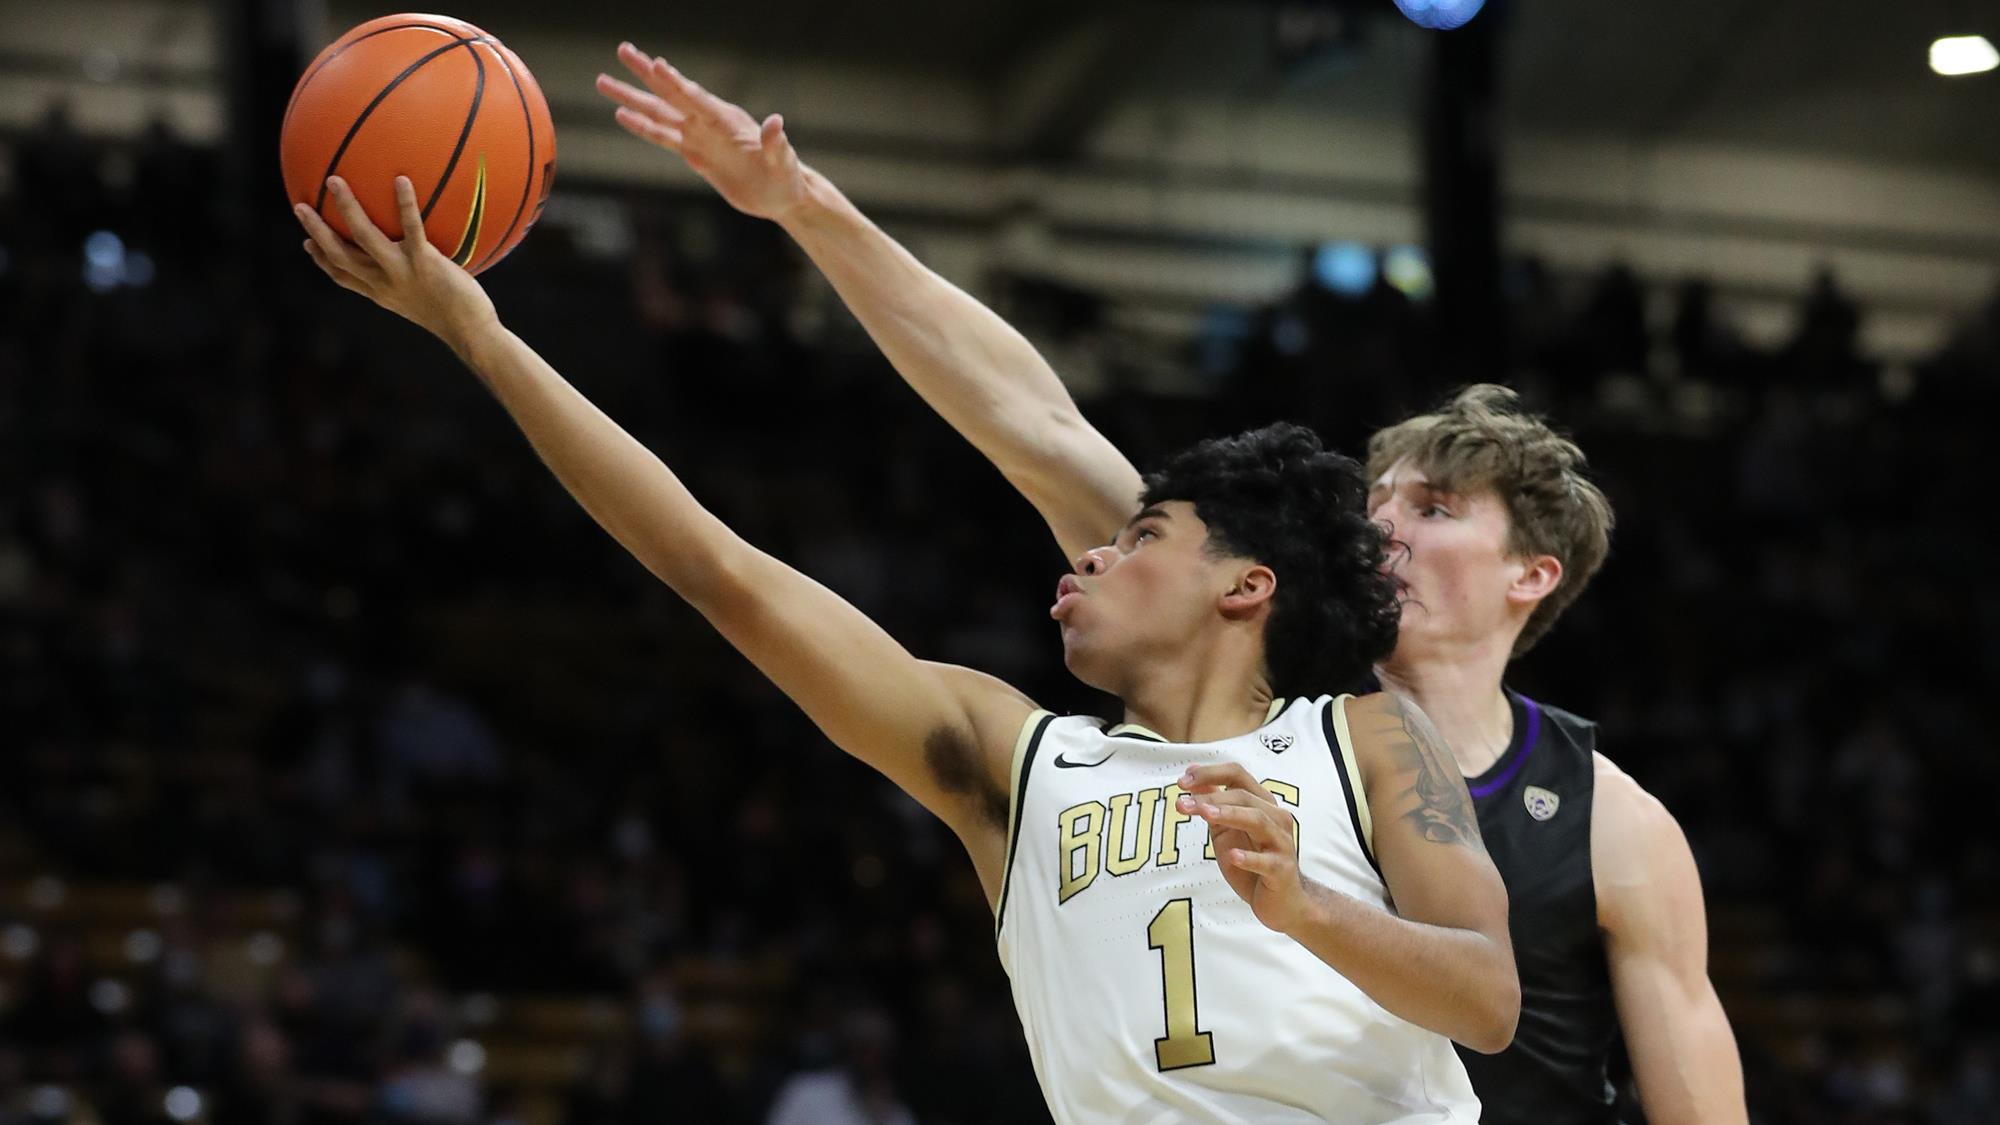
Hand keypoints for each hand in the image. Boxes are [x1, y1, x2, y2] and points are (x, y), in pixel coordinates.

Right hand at [294, 176, 496, 349]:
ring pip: (363, 237)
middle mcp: (384, 283)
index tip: (307, 243)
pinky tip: (402, 180)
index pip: (343, 276)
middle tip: (299, 207)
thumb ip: (417, 280)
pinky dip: (405, 203)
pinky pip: (411, 227)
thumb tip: (426, 259)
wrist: (471, 333)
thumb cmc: (457, 316)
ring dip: (345, 208)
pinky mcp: (424, 263)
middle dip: (316, 231)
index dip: (321, 260)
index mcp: (381, 293)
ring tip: (333, 181)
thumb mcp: (428, 300)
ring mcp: (401, 272)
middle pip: (340, 255)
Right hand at [596, 43, 809, 221]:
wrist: (781, 195)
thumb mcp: (784, 163)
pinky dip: (642, 127)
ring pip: (660, 112)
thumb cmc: (786, 178)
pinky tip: (622, 115)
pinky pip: (663, 137)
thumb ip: (776, 144)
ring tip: (603, 80)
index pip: (697, 99)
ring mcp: (699, 136)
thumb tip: (775, 122)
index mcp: (728, 121)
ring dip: (633, 97)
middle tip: (622, 49)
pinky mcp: (694, 153)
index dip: (677, 83)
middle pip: (671, 94)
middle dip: (645, 73)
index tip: (656, 64)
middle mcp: (709, 123)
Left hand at [1179, 762, 1309, 933]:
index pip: (1237, 775)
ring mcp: (1281, 843)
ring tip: (1205, 815)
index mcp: (1261, 804)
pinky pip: (1267, 861)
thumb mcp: (1227, 831)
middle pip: (1244, 796)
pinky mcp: (1282, 870)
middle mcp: (1275, 818)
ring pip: (1258, 820)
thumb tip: (1192, 779)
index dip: (1210, 774)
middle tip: (1183, 804)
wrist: (1281, 902)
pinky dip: (1249, 857)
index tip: (1182, 782)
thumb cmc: (1254, 863)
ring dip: (1229, 814)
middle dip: (1211, 798)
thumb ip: (1213, 806)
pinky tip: (1232, 856)